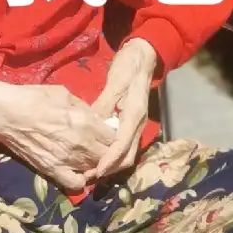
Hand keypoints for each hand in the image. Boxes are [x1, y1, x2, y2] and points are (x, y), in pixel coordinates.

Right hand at [0, 78, 114, 193]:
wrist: (6, 114)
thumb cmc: (34, 98)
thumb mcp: (65, 94)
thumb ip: (85, 108)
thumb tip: (96, 118)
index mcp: (86, 123)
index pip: (115, 138)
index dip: (115, 136)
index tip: (110, 132)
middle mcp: (81, 146)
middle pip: (108, 156)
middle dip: (109, 151)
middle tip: (102, 145)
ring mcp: (67, 161)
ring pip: (95, 170)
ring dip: (97, 164)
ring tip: (91, 156)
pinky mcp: (52, 171)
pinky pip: (76, 184)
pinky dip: (82, 180)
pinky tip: (80, 170)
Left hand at [84, 38, 156, 183]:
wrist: (143, 57)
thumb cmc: (128, 66)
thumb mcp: (115, 82)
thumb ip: (104, 104)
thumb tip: (92, 124)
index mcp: (135, 115)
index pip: (123, 145)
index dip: (110, 160)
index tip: (97, 172)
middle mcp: (138, 124)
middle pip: (127, 156)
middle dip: (110, 168)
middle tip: (89, 176)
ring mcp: (136, 125)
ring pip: (126, 153)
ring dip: (110, 164)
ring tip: (90, 169)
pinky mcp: (131, 124)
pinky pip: (123, 145)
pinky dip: (111, 154)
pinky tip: (97, 154)